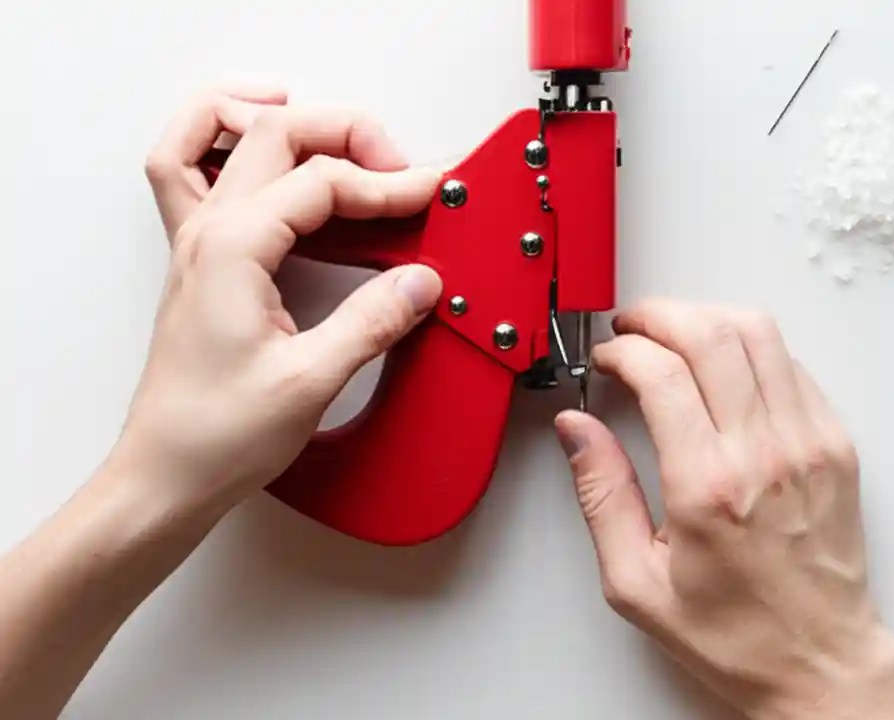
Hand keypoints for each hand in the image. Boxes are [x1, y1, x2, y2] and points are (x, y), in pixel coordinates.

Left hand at [114, 84, 442, 518]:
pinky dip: (224, 144)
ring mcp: (198, 243)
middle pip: (276, 134)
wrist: (167, 474)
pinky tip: (263, 154)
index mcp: (233, 249)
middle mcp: (208, 233)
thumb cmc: (217, 434)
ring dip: (284, 121)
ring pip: (229, 137)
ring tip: (337, 136)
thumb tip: (421, 282)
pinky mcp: (203, 263)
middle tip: (399, 168)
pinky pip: (193, 171)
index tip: (428, 197)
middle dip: (347, 134)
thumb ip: (372, 321)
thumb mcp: (311, 380)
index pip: (320, 181)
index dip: (384, 184)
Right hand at [556, 301, 893, 718]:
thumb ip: (601, 495)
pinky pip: (793, 365)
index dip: (623, 350)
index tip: (606, 360)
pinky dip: (753, 350)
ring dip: (708, 319)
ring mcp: (808, 442)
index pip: (661, 372)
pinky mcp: (836, 443)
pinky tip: (727, 370)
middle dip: (660, 315)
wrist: (820, 660)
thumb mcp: (636, 583)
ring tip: (677, 336)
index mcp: (707, 487)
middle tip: (634, 330)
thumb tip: (577, 430)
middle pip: (711, 333)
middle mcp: (764, 453)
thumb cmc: (735, 634)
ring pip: (759, 333)